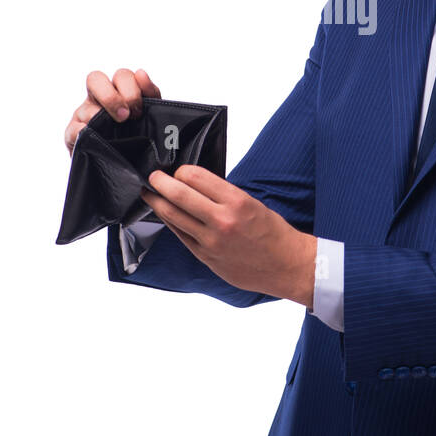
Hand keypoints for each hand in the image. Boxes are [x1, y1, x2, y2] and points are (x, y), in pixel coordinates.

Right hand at [64, 68, 160, 154]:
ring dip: (99, 117)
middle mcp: (99, 99)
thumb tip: (141, 73)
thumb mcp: (150, 113)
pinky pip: (74, 130)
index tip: (140, 108)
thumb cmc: (140, 134)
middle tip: (125, 116)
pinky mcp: (74, 135)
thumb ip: (150, 93)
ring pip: (85, 107)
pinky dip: (83, 132)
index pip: (121, 75)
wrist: (127, 163)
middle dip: (111, 97)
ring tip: (112, 131)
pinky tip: (94, 138)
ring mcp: (84, 115)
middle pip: (95, 79)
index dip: (132, 86)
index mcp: (119, 90)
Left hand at [141, 165, 317, 307]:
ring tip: (149, 195)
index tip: (177, 169)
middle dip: (161, 183)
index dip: (182, 171)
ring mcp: (211, 242)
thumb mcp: (253, 203)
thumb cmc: (273, 233)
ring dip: (157, 203)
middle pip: (180, 196)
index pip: (197, 178)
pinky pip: (181, 236)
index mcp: (237, 202)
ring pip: (174, 217)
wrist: (286, 266)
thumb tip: (196, 184)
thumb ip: (224, 195)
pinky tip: (166, 216)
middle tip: (153, 177)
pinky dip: (170, 223)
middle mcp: (222, 221)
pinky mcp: (206, 257)